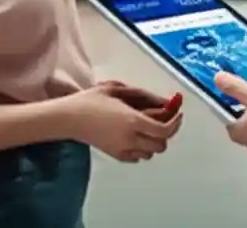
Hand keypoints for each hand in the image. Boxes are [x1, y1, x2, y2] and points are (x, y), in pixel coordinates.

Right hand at [65, 83, 182, 162]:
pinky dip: (142, 149)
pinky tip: (135, 136)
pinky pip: (137, 157)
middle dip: (166, 133)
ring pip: (151, 153)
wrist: (69, 118)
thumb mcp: (119, 89)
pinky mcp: (115, 155)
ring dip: (154, 141)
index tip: (178, 114)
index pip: (164, 130)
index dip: (175, 123)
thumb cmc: (92, 100)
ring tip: (147, 127)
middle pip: (161, 145)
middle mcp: (129, 138)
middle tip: (163, 119)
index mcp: (132, 120)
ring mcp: (122, 149)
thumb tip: (166, 101)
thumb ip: (145, 95)